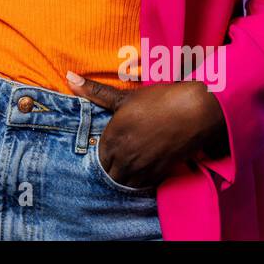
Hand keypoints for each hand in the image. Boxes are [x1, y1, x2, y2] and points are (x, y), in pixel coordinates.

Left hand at [65, 70, 228, 188]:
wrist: (193, 110)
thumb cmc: (158, 100)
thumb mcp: (123, 97)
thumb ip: (94, 91)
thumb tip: (69, 77)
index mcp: (112, 138)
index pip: (98, 159)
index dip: (104, 153)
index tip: (111, 147)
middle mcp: (124, 157)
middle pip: (110, 173)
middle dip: (112, 167)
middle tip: (121, 156)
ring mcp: (142, 167)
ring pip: (125, 182)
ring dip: (125, 176)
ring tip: (132, 163)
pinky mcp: (159, 174)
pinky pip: (144, 185)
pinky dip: (142, 180)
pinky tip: (145, 168)